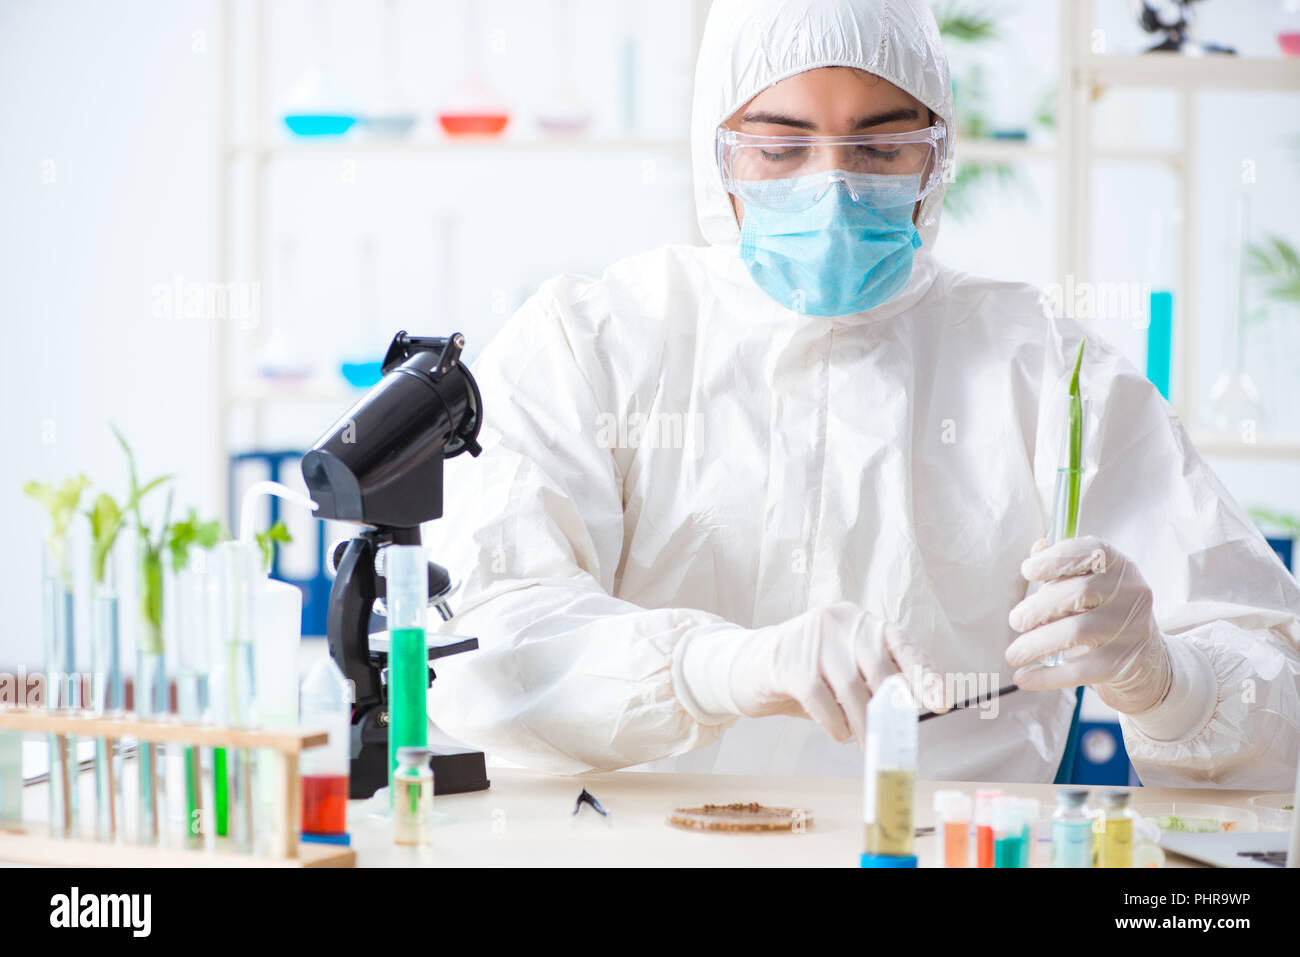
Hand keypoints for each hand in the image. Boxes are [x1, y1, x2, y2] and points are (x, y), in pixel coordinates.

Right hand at [729, 602, 949, 743]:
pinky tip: (837, 731)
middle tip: (892, 737)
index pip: (902, 645)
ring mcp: (813, 638)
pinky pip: (822, 701)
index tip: (941, 703)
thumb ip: (873, 682)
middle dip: (890, 711)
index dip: (925, 675)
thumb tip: (906, 715)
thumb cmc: (807, 672)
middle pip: (879, 671)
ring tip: (863, 741)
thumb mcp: (844, 668)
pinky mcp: (789, 661)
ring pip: (852, 690)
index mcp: (861, 622)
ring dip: (863, 725)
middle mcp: (840, 622)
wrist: (748, 665)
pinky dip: (835, 724)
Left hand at [1006, 536, 1172, 713]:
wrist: (1145, 660)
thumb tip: (1037, 549)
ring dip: (1036, 643)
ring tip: (1013, 654)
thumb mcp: (1089, 582)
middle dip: (1038, 607)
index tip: (1027, 570)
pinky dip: (1046, 676)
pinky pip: (1079, 670)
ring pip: (1076, 632)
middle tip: (1015, 621)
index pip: (1091, 552)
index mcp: (1120, 566)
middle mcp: (1132, 593)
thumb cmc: (1103, 611)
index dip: (1055, 559)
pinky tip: (1023, 677)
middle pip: (1078, 593)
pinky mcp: (1124, 665)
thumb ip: (1062, 564)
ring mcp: (1131, 630)